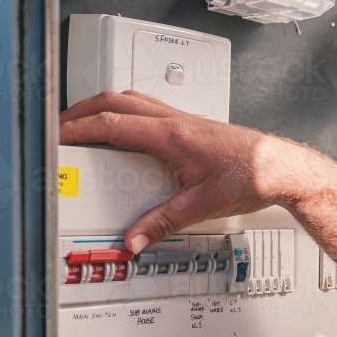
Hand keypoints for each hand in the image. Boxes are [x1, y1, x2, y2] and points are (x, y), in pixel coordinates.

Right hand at [60, 90, 299, 252]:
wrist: (280, 168)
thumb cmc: (251, 176)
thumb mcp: (201, 206)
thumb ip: (162, 223)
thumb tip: (135, 237)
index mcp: (172, 135)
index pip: (113, 123)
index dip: (79, 129)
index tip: (57, 137)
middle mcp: (175, 120)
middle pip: (115, 101)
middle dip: (81, 112)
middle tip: (59, 128)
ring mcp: (183, 118)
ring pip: (132, 99)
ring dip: (103, 107)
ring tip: (84, 123)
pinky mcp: (190, 124)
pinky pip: (149, 107)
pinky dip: (126, 112)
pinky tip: (125, 128)